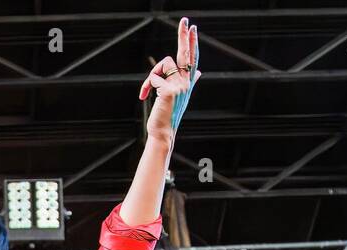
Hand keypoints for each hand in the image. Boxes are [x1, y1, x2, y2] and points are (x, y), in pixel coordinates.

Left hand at [139, 17, 200, 146]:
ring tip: (147, 92)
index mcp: (188, 81)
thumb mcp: (180, 96)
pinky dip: (147, 87)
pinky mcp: (169, 91)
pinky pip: (154, 78)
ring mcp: (179, 86)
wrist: (163, 131)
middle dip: (184, 36)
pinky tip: (146, 97)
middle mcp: (186, 82)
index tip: (192, 27)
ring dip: (152, 76)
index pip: (192, 57)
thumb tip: (200, 71)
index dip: (192, 42)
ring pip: (163, 65)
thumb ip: (190, 81)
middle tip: (186, 20)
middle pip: (185, 54)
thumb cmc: (168, 114)